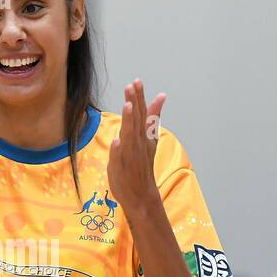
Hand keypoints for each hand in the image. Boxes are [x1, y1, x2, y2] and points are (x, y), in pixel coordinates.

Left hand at [106, 79, 165, 214]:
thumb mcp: (149, 139)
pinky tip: (117, 141)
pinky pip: (120, 158)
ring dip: (129, 121)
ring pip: (129, 136)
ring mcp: (130, 156)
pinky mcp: (121, 168)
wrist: (142, 194)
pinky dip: (119, 150)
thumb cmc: (141, 166)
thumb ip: (152, 119)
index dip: (139, 98)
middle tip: (132, 85)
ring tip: (127, 106)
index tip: (137, 82)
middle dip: (134, 102)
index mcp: (144, 136)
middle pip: (136, 120)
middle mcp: (139, 144)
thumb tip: (159, 98)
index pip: (142, 114)